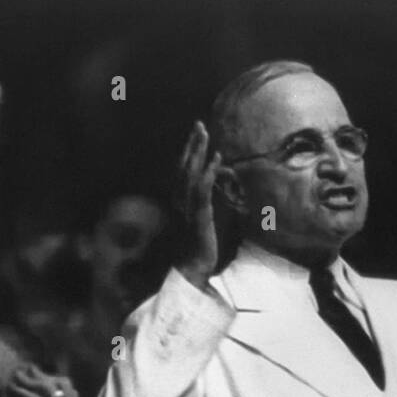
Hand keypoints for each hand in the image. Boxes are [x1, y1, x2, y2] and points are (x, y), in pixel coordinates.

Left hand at [7, 366, 81, 396]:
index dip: (54, 379)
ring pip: (44, 385)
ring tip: (16, 375)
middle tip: (28, 368)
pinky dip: (22, 391)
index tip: (43, 376)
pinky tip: (12, 388)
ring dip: (29, 380)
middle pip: (57, 380)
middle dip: (42, 374)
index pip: (66, 385)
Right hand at [172, 120, 222, 290]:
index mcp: (181, 204)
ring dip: (198, 152)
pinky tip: (216, 159)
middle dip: (192, 145)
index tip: (197, 136)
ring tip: (205, 134)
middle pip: (185, 167)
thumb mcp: (203, 226)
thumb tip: (214, 198)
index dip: (189, 153)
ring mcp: (188, 209)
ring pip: (191, 174)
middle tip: (200, 124)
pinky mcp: (198, 218)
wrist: (191, 273)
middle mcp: (181, 202)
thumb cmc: (197, 253)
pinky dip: (208, 172)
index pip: (183, 173)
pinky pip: (202, 191)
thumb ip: (206, 209)